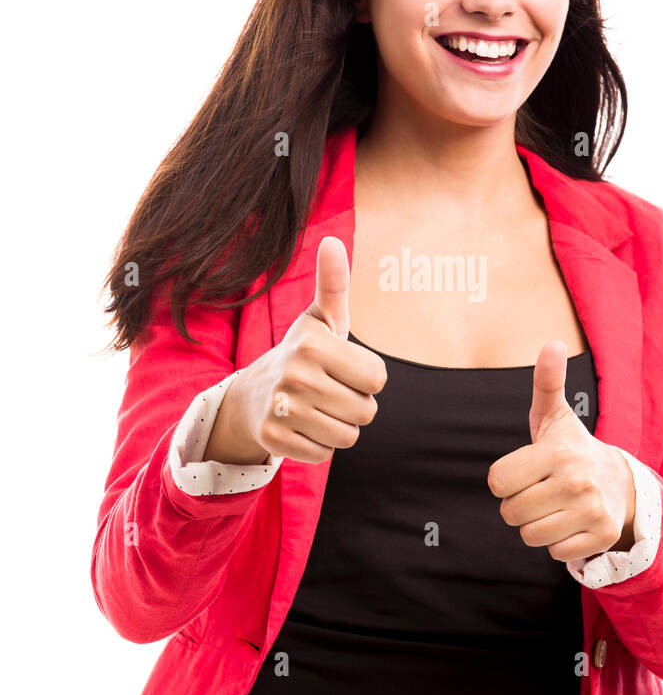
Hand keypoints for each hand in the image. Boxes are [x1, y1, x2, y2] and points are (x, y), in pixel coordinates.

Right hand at [229, 235, 387, 463]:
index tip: (343, 367)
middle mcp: (295, 376)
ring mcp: (281, 409)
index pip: (377, 379)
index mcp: (313, 345)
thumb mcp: (320, 319)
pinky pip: (324, 454)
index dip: (367, 377)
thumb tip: (332, 241)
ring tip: (317, 408)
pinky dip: (319, 445)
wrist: (252, 394)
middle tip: (328, 390)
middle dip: (354, 404)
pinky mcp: (273, 439)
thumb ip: (333, 284)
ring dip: (339, 426)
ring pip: (347, 436)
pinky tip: (302, 426)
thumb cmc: (303, 353)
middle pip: (365, 411)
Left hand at [487, 339, 635, 561]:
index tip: (524, 471)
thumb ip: (546, 382)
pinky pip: (555, 553)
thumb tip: (553, 343)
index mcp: (557, 451)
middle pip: (510, 512)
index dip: (504, 480)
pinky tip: (571, 522)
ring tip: (554, 506)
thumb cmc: (572, 449)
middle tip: (540, 490)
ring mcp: (592, 510)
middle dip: (518, 505)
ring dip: (536, 526)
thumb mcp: (555, 416)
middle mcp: (576, 481)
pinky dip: (558, 543)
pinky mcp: (602, 535)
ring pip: (530, 536)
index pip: (497, 482)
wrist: (623, 483)